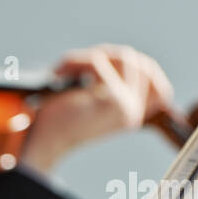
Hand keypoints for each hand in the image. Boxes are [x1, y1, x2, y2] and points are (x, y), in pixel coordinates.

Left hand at [19, 44, 174, 173]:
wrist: (39, 145)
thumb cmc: (55, 122)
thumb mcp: (88, 101)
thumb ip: (109, 83)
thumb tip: (122, 54)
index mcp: (131, 117)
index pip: (158, 86)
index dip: (138, 65)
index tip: (105, 59)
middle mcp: (134, 113)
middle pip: (136, 61)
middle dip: (105, 54)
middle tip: (77, 63)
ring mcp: (127, 106)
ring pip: (122, 55)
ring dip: (88, 56)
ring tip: (64, 69)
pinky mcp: (114, 99)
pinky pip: (98, 60)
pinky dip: (74, 61)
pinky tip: (57, 73)